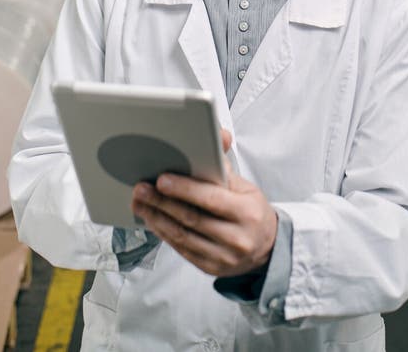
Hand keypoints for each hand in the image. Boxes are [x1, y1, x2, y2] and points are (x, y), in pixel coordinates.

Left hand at [131, 128, 277, 277]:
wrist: (267, 249)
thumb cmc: (253, 212)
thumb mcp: (246, 188)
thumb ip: (224, 168)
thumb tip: (213, 139)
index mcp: (247, 213)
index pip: (211, 199)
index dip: (184, 189)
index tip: (162, 179)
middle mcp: (236, 238)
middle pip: (192, 218)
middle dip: (162, 202)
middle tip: (141, 189)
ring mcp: (223, 257)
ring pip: (182, 236)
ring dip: (157, 218)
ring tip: (140, 203)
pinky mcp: (210, 268)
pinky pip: (182, 250)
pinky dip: (164, 233)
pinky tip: (152, 220)